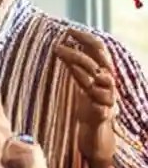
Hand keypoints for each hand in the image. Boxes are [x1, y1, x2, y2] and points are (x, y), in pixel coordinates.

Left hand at [54, 28, 118, 167]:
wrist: (96, 137)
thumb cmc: (89, 110)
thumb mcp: (82, 86)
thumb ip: (78, 70)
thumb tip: (67, 50)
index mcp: (105, 75)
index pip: (100, 50)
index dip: (86, 38)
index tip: (68, 30)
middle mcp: (109, 83)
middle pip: (99, 58)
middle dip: (81, 46)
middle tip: (59, 41)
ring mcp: (108, 97)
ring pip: (100, 74)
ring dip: (79, 61)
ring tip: (61, 52)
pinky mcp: (103, 112)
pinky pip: (95, 94)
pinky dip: (84, 80)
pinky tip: (71, 71)